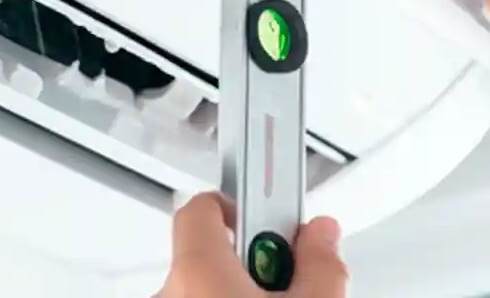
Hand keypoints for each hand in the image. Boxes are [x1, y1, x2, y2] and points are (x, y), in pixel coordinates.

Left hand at [158, 194, 347, 297]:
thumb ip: (319, 262)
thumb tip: (321, 234)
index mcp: (198, 271)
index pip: (204, 205)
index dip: (246, 200)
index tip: (275, 202)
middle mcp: (169, 291)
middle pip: (211, 250)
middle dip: (250, 258)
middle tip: (289, 281)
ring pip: (203, 283)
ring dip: (235, 287)